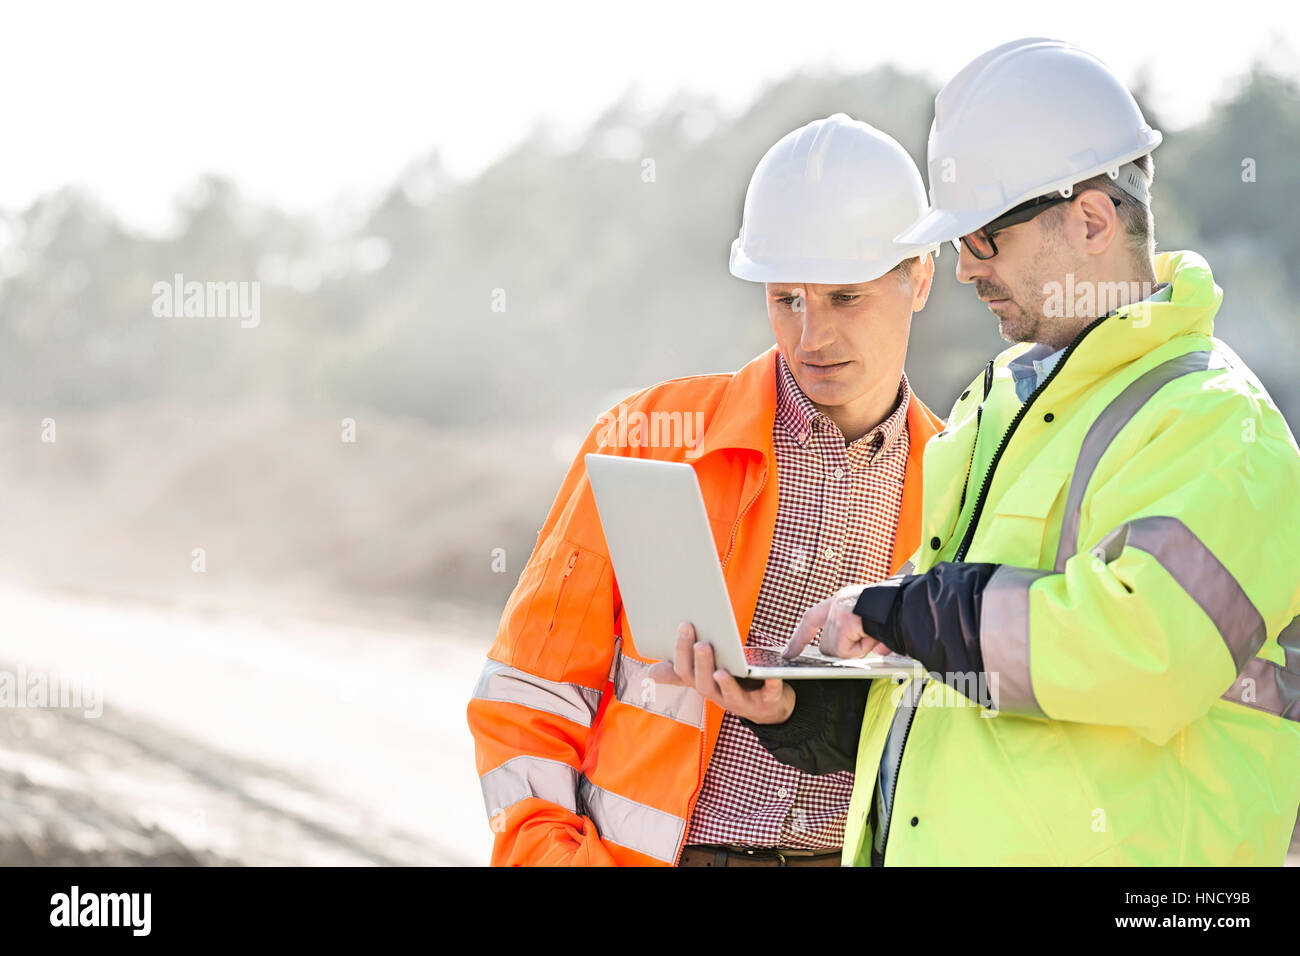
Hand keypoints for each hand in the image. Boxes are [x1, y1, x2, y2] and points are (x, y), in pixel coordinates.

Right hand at [646, 623, 794, 724]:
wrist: (769, 707)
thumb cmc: (734, 684)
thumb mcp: (707, 678)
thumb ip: (681, 673)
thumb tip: (650, 673)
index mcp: (704, 685)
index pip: (685, 673)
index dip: (682, 652)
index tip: (684, 625)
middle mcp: (719, 697)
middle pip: (704, 685)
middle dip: (701, 665)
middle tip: (702, 643)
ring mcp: (743, 703)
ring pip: (730, 696)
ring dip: (725, 683)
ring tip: (721, 670)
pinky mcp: (767, 703)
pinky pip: (769, 695)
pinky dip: (770, 685)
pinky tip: (771, 676)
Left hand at [784, 584, 893, 659]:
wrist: (909, 605)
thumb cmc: (899, 612)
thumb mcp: (875, 623)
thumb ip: (869, 637)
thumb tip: (879, 651)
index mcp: (843, 599)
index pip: (811, 618)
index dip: (800, 637)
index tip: (788, 653)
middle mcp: (837, 602)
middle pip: (826, 644)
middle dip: (844, 650)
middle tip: (866, 639)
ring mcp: (838, 612)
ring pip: (836, 651)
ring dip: (856, 650)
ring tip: (873, 635)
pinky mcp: (844, 623)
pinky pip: (847, 652)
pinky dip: (861, 650)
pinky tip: (873, 637)